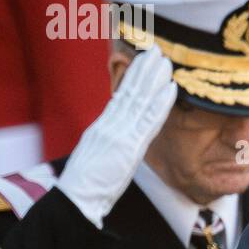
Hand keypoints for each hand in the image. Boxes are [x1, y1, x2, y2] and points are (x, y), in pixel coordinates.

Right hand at [56, 46, 176, 227]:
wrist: (77, 198)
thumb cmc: (87, 184)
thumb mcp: (99, 155)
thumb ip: (110, 140)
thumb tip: (121, 133)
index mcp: (102, 126)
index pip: (121, 95)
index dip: (133, 77)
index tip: (143, 61)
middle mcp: (109, 124)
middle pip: (129, 91)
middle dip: (144, 70)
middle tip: (158, 50)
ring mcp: (118, 132)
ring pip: (140, 99)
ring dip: (154, 78)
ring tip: (166, 60)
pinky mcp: (128, 145)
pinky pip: (148, 120)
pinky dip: (161, 103)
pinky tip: (171, 88)